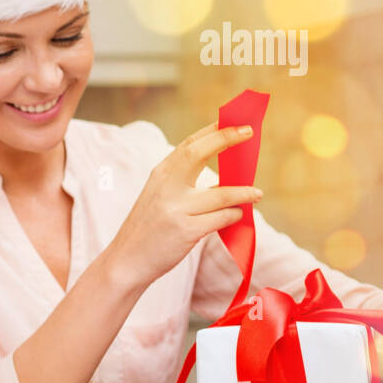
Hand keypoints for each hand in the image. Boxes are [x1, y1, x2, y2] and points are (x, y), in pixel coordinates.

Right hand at [108, 122, 262, 288]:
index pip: (189, 144)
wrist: (126, 261)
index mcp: (160, 175)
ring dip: (244, 192)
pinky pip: (221, 218)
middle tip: (249, 132)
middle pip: (198, 153)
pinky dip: (234, 215)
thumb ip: (182, 181)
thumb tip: (227, 173)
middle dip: (226, 138)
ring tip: (257, 193)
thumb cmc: (149, 228)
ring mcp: (175, 209)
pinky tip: (238, 215)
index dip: (214, 130)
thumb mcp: (159, 197)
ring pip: (221, 193)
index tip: (236, 121)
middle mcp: (165, 187)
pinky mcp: (185, 231)